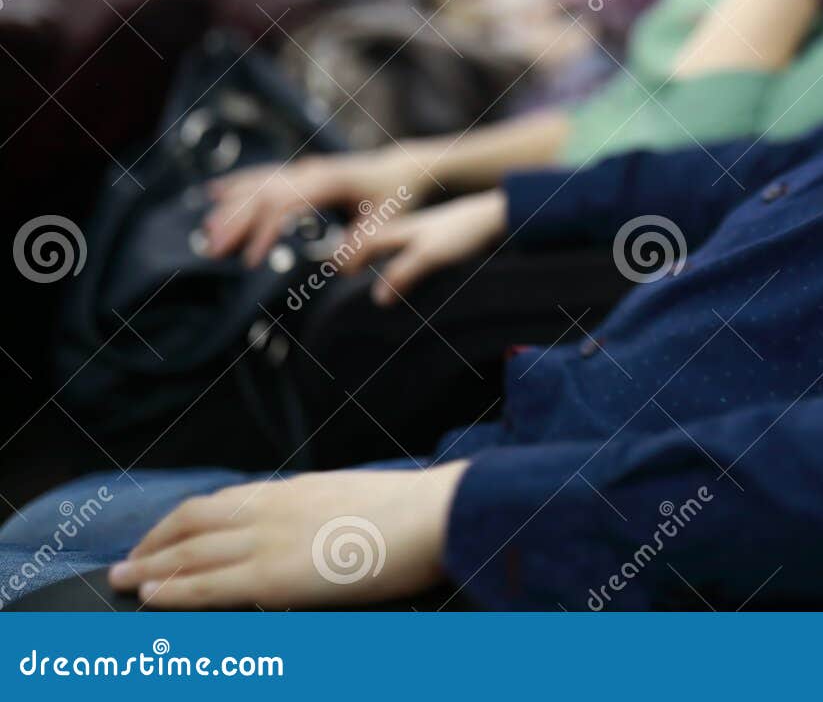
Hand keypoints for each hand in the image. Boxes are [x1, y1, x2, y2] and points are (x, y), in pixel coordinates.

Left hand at [108, 462, 469, 608]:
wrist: (435, 516)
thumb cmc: (414, 515)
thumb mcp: (357, 502)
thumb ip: (323, 515)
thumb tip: (311, 537)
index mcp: (296, 490)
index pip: (224, 503)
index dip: (186, 521)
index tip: (167, 535)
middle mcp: (273, 508)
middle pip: (195, 521)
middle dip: (155, 542)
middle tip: (128, 560)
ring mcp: (270, 540)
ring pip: (191, 551)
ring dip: (152, 565)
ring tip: (125, 579)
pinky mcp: (273, 576)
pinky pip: (207, 585)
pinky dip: (173, 589)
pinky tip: (151, 595)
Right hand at [203, 149, 427, 266]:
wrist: (400, 167)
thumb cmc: (395, 195)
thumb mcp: (388, 219)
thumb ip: (365, 241)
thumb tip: (341, 268)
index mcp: (328, 182)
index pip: (285, 205)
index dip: (264, 232)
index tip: (250, 262)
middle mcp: (310, 172)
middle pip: (262, 195)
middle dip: (236, 223)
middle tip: (214, 252)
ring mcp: (302, 170)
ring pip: (257, 185)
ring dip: (230, 208)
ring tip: (207, 234)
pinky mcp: (299, 172)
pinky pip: (262, 177)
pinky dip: (237, 185)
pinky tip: (213, 193)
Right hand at [336, 189, 507, 305]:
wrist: (495, 215)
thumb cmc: (461, 232)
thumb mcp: (429, 256)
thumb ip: (402, 275)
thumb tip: (377, 299)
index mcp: (400, 230)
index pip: (367, 243)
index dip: (352, 257)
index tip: (340, 272)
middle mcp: (411, 228)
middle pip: (380, 242)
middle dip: (364, 254)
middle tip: (351, 271)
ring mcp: (429, 231)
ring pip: (399, 244)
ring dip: (386, 256)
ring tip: (380, 272)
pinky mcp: (446, 238)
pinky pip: (418, 248)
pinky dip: (408, 257)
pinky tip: (418, 267)